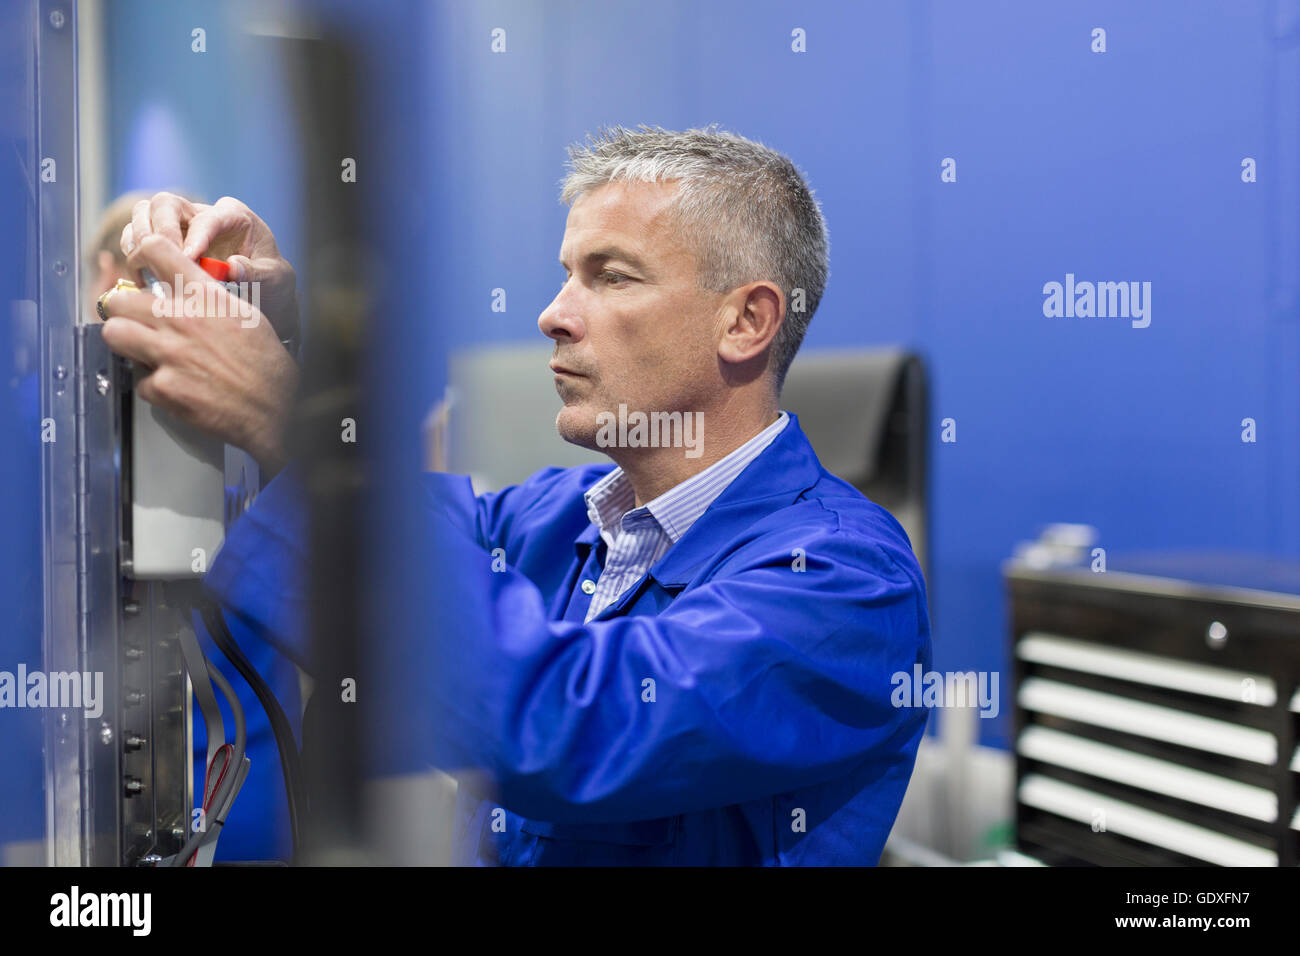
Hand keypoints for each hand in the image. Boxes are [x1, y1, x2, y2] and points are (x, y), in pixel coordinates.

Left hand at [101, 234, 298, 476]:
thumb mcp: (246, 315)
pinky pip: (140, 381)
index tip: (139, 272)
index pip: (155, 251)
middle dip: (123, 310)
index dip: (140, 258)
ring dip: (126, 343)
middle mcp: (182, 319)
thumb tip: (188, 293)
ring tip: (144, 351)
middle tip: (135, 321)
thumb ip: (209, 299)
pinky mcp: (164, 387)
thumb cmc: (266, 366)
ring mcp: (169, 354)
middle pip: (117, 299)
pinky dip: (155, 387)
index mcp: (205, 296)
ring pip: (113, 333)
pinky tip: (175, 387)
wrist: (273, 409)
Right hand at [122, 192, 298, 345]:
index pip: (208, 217)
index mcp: (233, 215)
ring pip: (144, 213)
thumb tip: (233, 267)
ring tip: (144, 266)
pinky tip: (140, 275)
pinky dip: (132, 250)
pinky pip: (137, 234)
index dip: (196, 237)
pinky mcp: (164, 241)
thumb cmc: (271, 282)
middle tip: (163, 260)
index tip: (188, 259)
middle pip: (165, 203)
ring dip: (139, 237)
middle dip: (161, 230)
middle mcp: (201, 213)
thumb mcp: (274, 279)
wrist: (262, 293)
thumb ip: (256, 273)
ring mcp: (180, 225)